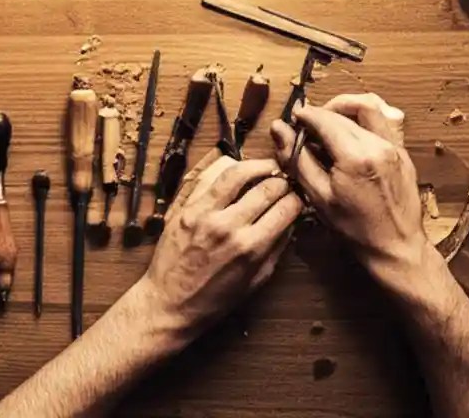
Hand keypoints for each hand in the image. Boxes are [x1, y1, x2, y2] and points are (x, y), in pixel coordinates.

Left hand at [134, 156, 302, 342]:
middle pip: (267, 187)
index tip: (299, 197)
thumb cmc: (213, 299)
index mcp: (251, 248)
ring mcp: (204, 214)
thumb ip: (276, 249)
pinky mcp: (185, 208)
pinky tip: (237, 169)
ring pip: (238, 173)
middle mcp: (229, 227)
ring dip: (258, 165)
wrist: (169, 303)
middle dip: (283, 180)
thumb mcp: (256, 281)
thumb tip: (290, 222)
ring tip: (267, 166)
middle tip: (286, 180)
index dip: (298, 199)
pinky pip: (209, 177)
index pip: (286, 208)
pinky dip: (227, 168)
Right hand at [270, 93, 428, 278]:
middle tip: (306, 125)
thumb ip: (297, 159)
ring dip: (345, 108)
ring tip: (329, 122)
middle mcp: (378, 145)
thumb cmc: (356, 229)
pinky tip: (349, 137)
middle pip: (346, 111)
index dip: (306, 115)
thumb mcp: (319, 197)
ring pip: (368, 108)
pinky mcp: (402, 152)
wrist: (396, 247)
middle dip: (322, 112)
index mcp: (356, 157)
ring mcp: (394, 147)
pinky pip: (382, 122)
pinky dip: (362, 120)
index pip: (325, 118)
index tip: (294, 119)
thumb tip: (279, 130)